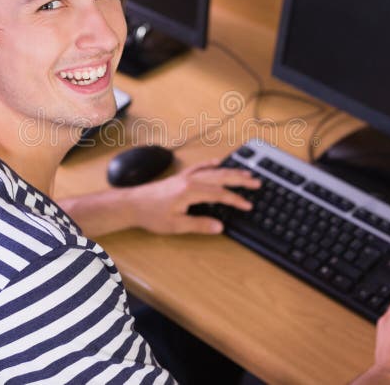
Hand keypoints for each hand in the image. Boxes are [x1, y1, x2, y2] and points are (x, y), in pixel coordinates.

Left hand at [129, 158, 260, 234]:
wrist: (132, 204)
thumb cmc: (151, 215)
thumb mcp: (176, 225)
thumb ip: (199, 225)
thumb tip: (220, 226)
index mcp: (190, 191)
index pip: (220, 194)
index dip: (236, 200)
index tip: (248, 205)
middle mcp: (190, 180)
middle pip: (221, 177)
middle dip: (240, 180)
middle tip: (257, 182)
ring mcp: (185, 177)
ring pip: (213, 170)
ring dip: (230, 171)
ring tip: (246, 173)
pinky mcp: (180, 177)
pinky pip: (200, 167)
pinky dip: (211, 165)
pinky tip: (218, 163)